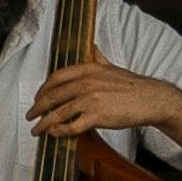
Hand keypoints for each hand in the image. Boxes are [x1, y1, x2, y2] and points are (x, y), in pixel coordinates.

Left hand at [29, 60, 161, 142]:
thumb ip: (98, 57)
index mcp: (87, 69)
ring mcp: (90, 99)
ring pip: (58, 112)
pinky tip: (55, 134)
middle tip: (30, 116)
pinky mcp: (97, 116)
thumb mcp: (111, 66)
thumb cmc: (132, 86)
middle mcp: (86, 82)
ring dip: (44, 123)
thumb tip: (92, 46)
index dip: (43, 90)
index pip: (55, 78)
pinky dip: (60, 131)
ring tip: (37, 130)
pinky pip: (72, 125)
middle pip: (52, 95)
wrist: (151, 99)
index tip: (37, 98)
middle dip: (38, 107)